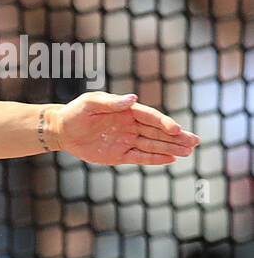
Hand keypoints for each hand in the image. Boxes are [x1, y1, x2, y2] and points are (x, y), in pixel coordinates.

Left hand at [50, 92, 199, 165]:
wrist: (62, 130)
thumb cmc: (76, 112)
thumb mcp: (91, 103)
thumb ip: (111, 102)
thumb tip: (133, 99)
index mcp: (128, 111)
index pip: (150, 117)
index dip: (163, 123)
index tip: (175, 129)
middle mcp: (132, 126)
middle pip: (158, 132)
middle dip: (176, 137)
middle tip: (195, 141)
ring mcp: (127, 140)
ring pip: (153, 145)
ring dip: (170, 148)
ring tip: (188, 152)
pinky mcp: (120, 155)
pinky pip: (139, 157)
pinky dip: (154, 159)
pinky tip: (170, 159)